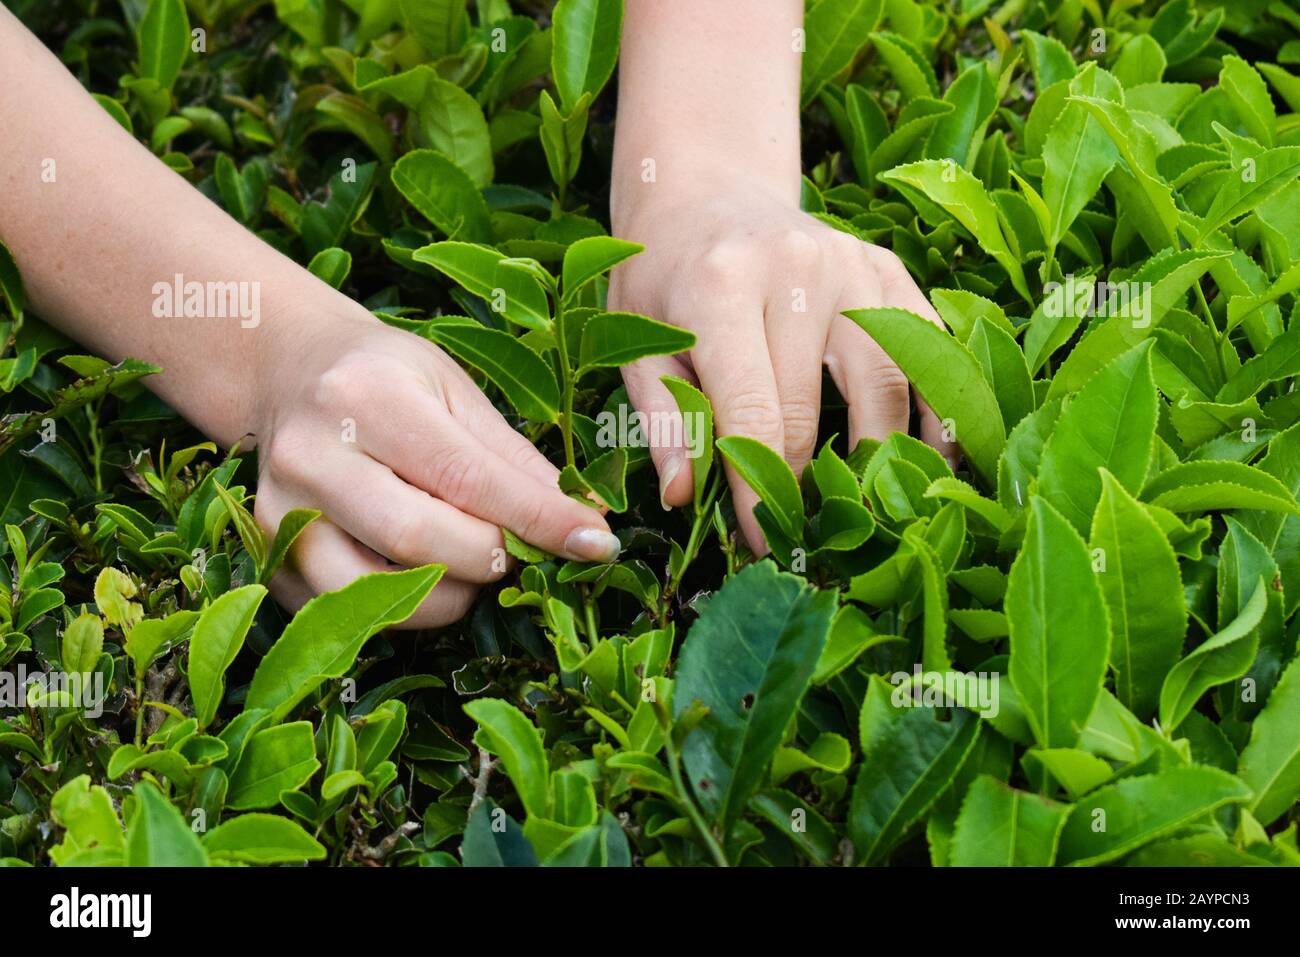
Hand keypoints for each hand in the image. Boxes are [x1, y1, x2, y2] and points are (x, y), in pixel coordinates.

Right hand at [251, 308, 621, 625]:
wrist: (287, 370)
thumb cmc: (385, 376)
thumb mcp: (454, 390)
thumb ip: (513, 458)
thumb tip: (584, 520)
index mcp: (367, 397)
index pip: (466, 476)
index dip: (539, 519)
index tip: (596, 543)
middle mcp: (312, 455)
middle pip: (421, 540)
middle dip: (493, 558)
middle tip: (524, 549)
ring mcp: (281, 513)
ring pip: (382, 591)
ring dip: (453, 593)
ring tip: (474, 559)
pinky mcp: (272, 558)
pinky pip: (354, 611)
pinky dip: (409, 605)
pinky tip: (426, 569)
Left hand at [609, 180, 954, 550]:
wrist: (706, 194)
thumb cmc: (662, 278)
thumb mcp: (636, 340)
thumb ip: (661, 416)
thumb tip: (681, 495)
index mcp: (720, 286)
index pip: (751, 411)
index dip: (758, 488)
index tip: (759, 540)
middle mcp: (795, 269)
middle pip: (816, 408)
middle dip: (808, 485)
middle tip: (804, 537)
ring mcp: (851, 264)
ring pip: (889, 382)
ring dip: (882, 459)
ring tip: (870, 515)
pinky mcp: (887, 268)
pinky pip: (929, 348)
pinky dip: (936, 408)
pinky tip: (931, 460)